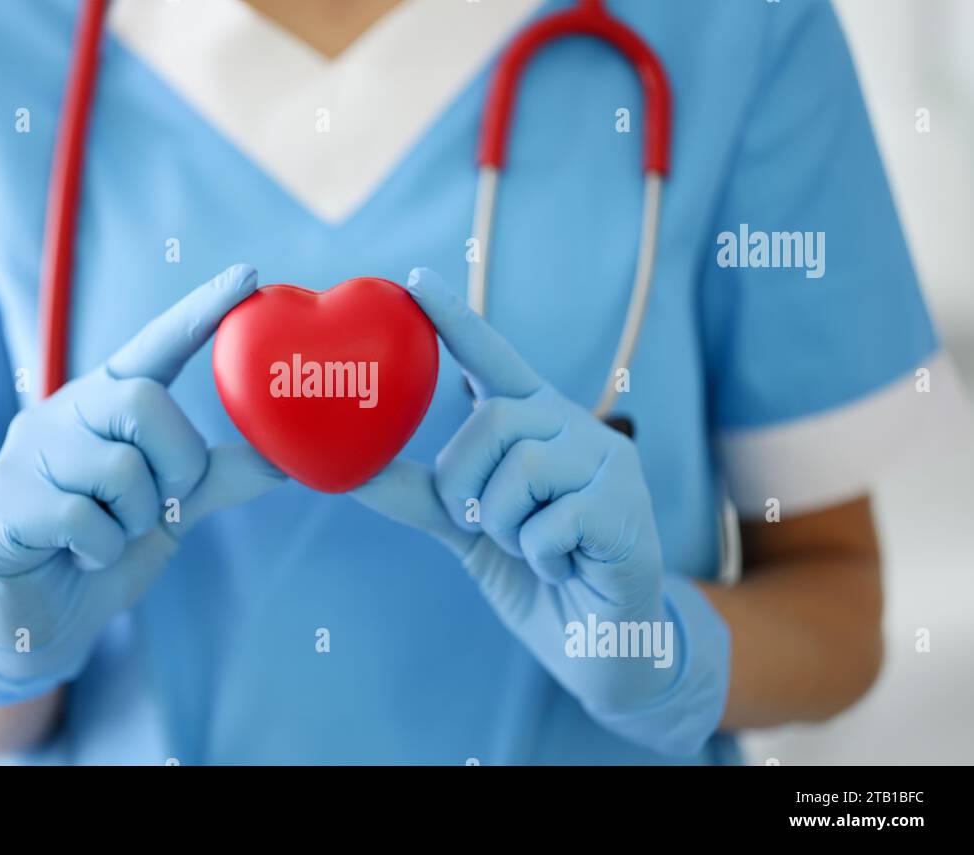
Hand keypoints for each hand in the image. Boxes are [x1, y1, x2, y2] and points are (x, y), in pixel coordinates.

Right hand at [0, 265, 283, 704]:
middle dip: (175, 459)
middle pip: (141, 400)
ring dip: (136, 518)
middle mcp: (60, 415)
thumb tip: (284, 458)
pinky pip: (82, 518)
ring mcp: (24, 456)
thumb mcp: (168, 512)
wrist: (41, 622)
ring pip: (116, 467)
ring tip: (112, 535)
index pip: (154, 346)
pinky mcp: (2, 505)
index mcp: (103, 406)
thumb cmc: (103, 550)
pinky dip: (102, 550)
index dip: (200, 312)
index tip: (249, 276)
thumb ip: (214, 478)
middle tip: (164, 501)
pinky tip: (80, 556)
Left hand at [351, 268, 728, 754]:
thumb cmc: (536, 574)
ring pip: (521, 470)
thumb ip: (421, 494)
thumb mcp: (469, 530)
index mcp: (537, 425)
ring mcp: (611, 464)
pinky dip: (538, 556)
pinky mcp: (628, 509)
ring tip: (536, 547)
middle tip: (487, 526)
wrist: (601, 645)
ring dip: (506, 526)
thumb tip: (348, 469)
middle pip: (493, 419)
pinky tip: (565, 566)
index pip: (492, 359)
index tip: (414, 278)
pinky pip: (550, 522)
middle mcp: (576, 429)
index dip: (456, 319)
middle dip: (467, 482)